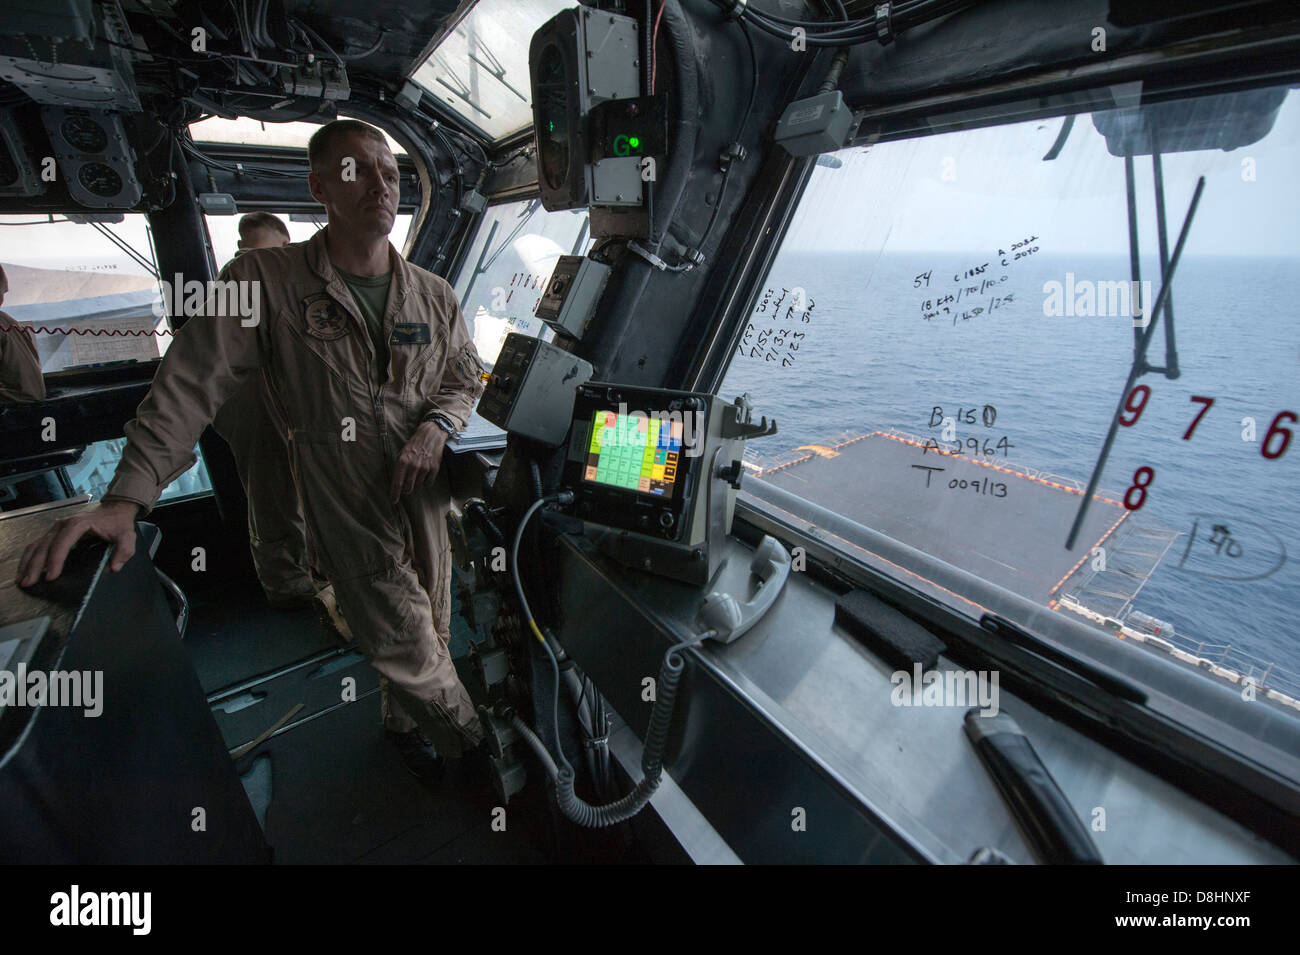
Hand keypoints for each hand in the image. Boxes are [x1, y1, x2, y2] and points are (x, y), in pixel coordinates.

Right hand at [16, 499, 141, 585]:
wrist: (115, 510)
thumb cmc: (118, 524)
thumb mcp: (127, 536)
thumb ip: (124, 551)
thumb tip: (114, 567)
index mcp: (79, 524)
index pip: (63, 543)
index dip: (55, 560)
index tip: (51, 576)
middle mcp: (63, 524)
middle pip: (45, 545)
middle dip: (36, 565)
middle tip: (29, 583)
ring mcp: (56, 528)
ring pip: (37, 545)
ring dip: (28, 562)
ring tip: (23, 579)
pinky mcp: (54, 533)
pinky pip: (38, 545)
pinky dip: (30, 558)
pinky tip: (25, 569)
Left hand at [391, 421, 446, 502]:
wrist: (431, 434)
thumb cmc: (414, 444)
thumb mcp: (402, 453)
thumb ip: (399, 467)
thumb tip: (397, 481)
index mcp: (402, 461)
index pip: (397, 482)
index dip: (395, 493)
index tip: (394, 501)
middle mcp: (413, 466)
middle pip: (408, 488)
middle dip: (406, 490)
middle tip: (407, 488)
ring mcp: (424, 468)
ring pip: (418, 486)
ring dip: (416, 485)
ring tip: (416, 478)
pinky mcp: (434, 468)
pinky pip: (428, 483)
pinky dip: (426, 482)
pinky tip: (425, 476)